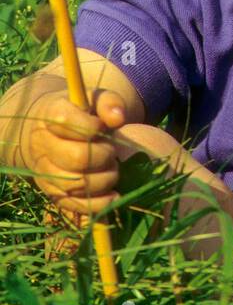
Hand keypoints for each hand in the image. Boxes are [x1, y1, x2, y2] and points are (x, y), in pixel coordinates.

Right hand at [26, 89, 129, 220]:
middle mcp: (41, 145)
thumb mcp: (93, 99)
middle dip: (103, 156)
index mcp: (50, 116)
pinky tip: (113, 196)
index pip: (67, 123)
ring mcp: (44, 172)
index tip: (102, 127)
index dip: (92, 127)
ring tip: (112, 169)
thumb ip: (109, 102)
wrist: (48, 133)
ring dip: (104, 180)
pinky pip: (73, 205)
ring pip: (76, 184)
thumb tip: (118, 118)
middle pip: (76, 158)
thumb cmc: (78, 113)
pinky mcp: (51, 193)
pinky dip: (97, 204)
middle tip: (111, 152)